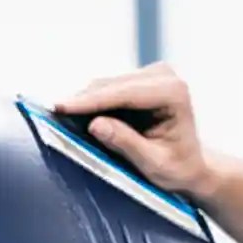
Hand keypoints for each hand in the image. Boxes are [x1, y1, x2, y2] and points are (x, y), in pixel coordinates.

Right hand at [55, 62, 215, 197]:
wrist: (191, 164)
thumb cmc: (179, 168)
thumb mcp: (154, 163)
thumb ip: (126, 143)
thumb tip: (95, 124)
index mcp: (173, 93)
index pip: (125, 93)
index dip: (90, 101)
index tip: (61, 107)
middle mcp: (164, 76)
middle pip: (112, 85)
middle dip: (82, 100)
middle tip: (51, 113)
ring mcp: (151, 74)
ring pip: (106, 85)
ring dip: (84, 101)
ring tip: (59, 116)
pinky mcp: (138, 80)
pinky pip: (107, 89)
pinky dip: (91, 102)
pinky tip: (74, 114)